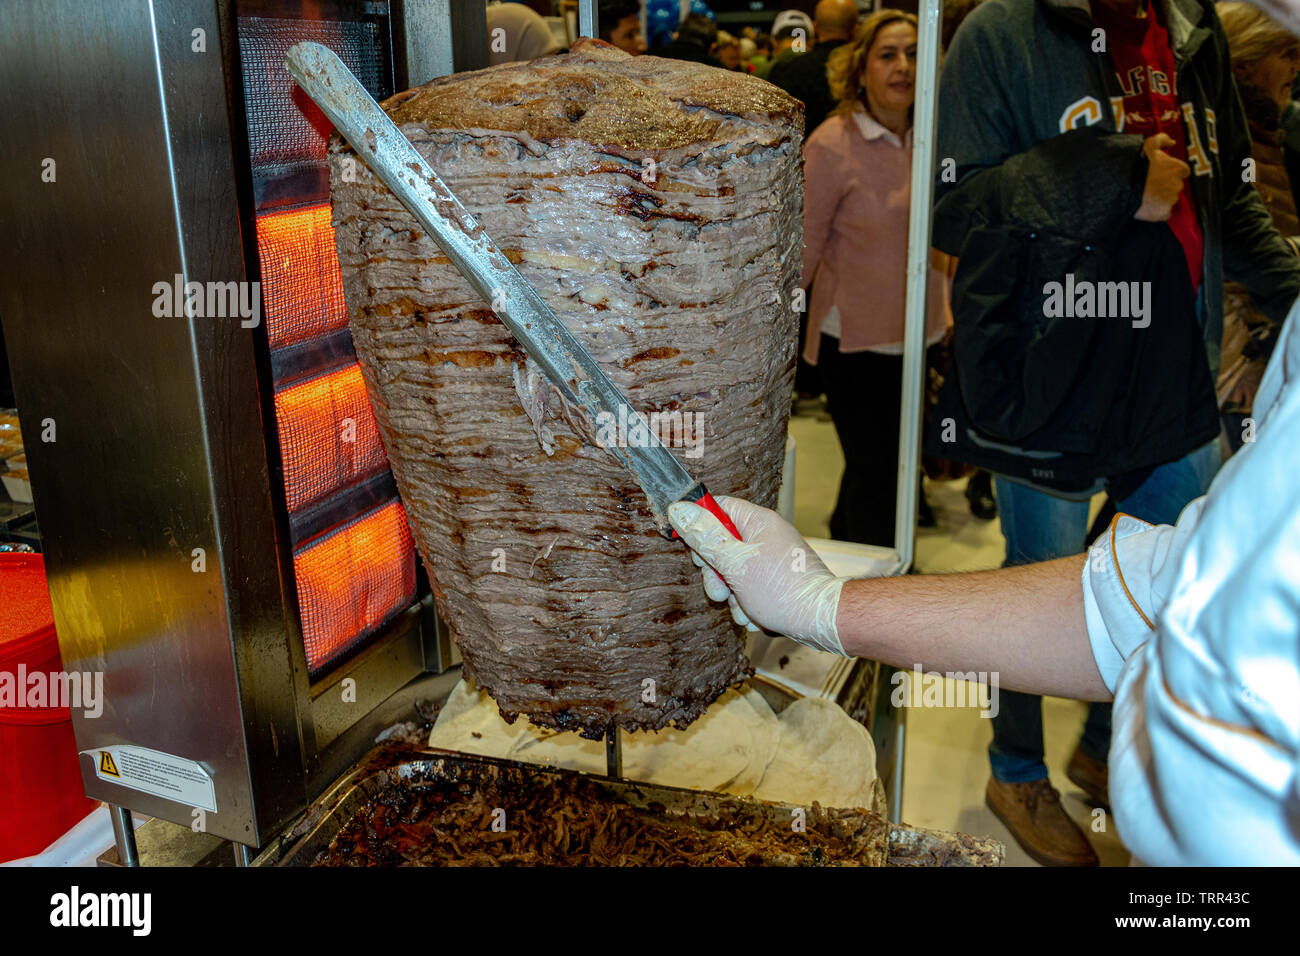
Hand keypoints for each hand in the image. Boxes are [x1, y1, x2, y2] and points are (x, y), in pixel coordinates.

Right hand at [667, 495, 847, 656]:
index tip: (687, 544)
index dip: (698, 524)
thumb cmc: (783, 589)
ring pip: (732, 573)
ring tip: (743, 608)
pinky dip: (746, 605)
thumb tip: (679, 510)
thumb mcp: (735, 562)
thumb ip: (705, 537)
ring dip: (731, 595)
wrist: (822, 621)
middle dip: (715, 573)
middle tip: (720, 589)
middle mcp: (765, 538)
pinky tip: (755, 616)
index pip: (718, 507)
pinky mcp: (775, 583)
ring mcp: (771, 561)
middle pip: (721, 545)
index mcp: (758, 522)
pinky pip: (748, 590)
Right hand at [1134, 133, 1189, 221]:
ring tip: (1147, 197)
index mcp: (1177, 168)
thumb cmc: (1137, 165)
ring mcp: (1171, 199)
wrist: (1124, 186)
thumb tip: (1172, 142)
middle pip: (1176, 186)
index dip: (1173, 173)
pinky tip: (1148, 207)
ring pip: (1170, 200)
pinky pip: (1165, 213)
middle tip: (1152, 186)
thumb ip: (1162, 139)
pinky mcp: (1164, 212)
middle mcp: (1178, 184)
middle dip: (1167, 186)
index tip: (1163, 174)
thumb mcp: (1148, 145)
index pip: (1183, 171)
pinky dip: (1158, 212)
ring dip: (1162, 199)